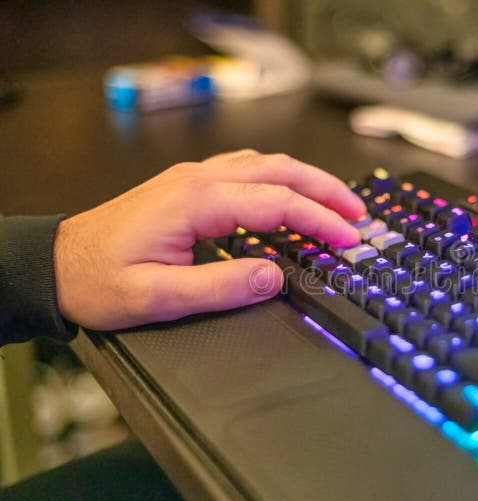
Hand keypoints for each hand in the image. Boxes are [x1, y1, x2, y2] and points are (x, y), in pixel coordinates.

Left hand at [53, 150, 364, 329]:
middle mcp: (199, 179)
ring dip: (307, 180)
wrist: (56, 264)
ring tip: (338, 204)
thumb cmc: (98, 281)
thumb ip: (220, 287)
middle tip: (360, 215)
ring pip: (266, 164)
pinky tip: (291, 194)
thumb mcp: (156, 297)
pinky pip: (248, 171)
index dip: (320, 220)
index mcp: (197, 201)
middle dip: (327, 191)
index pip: (277, 203)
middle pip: (281, 171)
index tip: (348, 239)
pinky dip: (281, 180)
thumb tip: (274, 276)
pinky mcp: (189, 185)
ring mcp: (194, 177)